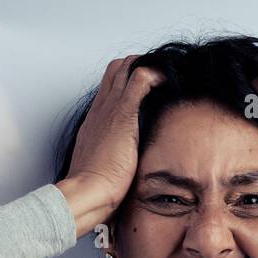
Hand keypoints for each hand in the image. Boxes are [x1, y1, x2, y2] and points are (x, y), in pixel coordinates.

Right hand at [57, 55, 165, 229]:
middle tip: (158, 79)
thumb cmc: (94, 188)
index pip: (108, 86)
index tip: (145, 88)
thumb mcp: (101, 169)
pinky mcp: (123, 114)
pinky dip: (156, 75)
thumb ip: (111, 162)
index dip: (126, 80)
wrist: (87, 191)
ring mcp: (110, 109)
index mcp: (94, 122)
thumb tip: (123, 172)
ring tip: (167, 77)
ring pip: (126, 67)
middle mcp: (100, 110)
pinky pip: (140, 79)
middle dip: (137, 66)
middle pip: (115, 69)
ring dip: (148, 67)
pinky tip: (169, 82)